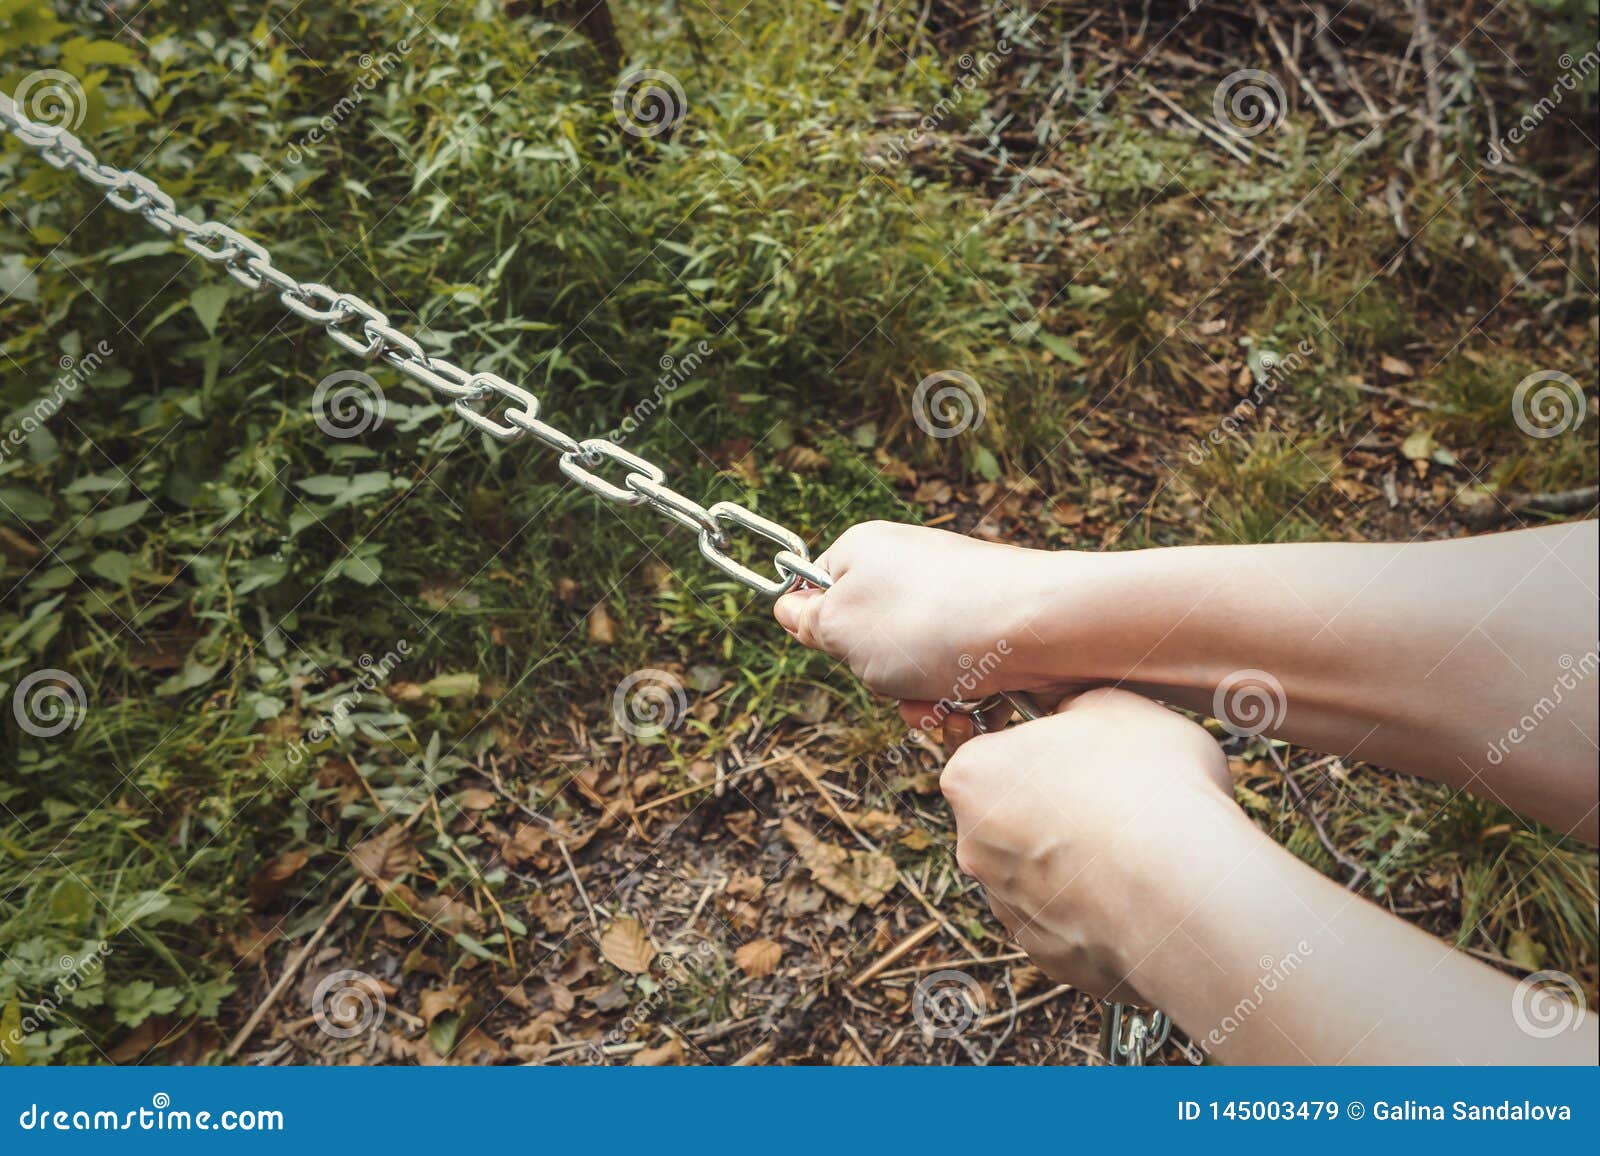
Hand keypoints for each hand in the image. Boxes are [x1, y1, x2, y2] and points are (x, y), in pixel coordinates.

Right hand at [773, 520, 1072, 701]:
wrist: (1042, 629)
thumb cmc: (932, 624)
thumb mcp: (840, 625)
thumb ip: (806, 619)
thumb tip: (787, 606)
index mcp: (863, 551)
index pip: (817, 590)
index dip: (822, 630)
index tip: (840, 647)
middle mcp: (910, 570)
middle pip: (869, 643)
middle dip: (883, 683)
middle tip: (900, 683)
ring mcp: (955, 601)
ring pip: (915, 672)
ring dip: (923, 704)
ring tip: (947, 706)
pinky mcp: (993, 633)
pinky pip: (959, 680)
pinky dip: (964, 703)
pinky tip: (979, 709)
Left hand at [939, 687, 1247, 1000]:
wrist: (1184, 892)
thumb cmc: (1150, 785)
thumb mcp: (1115, 704)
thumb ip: (1077, 707)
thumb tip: (1075, 715)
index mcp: (973, 776)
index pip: (995, 753)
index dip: (1044, 749)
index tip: (1085, 753)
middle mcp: (973, 846)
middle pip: (1013, 815)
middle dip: (1059, 807)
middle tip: (1121, 799)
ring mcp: (1008, 906)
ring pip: (1041, 871)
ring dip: (1079, 860)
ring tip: (1142, 851)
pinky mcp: (1048, 955)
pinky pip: (1071, 921)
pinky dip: (1101, 909)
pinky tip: (1144, 896)